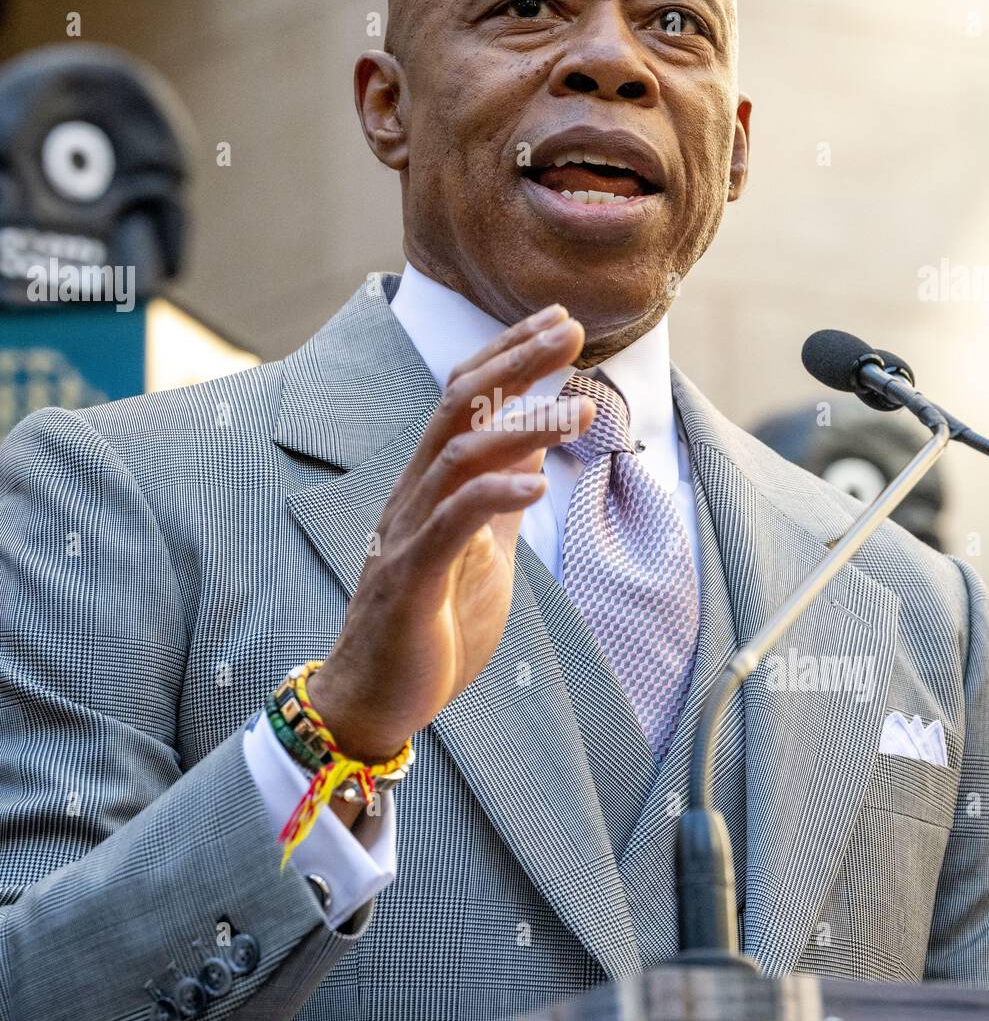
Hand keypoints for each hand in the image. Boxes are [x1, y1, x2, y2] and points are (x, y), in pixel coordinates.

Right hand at [307, 302, 593, 777]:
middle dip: (517, 361)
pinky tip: (539, 482)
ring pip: (458, 454)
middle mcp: (414, 494)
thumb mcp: (482, 551)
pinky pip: (452, 522)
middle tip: (573, 329)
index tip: (560, 321)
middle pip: (459, 404)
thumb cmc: (431, 625)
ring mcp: (409, 532)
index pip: (466, 397)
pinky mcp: (412, 578)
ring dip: (522, 425)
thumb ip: (500, 499)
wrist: (376, 699)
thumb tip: (534, 452)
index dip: (509, 353)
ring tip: (579, 410)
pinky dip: (494, 493)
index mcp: (431, 484)